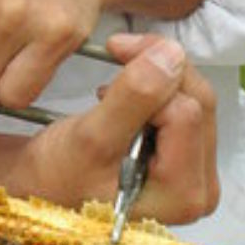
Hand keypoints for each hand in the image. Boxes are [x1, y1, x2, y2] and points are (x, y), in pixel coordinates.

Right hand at [10, 32, 218, 226]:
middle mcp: (200, 189)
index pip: (186, 111)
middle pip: (199, 102)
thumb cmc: (57, 179)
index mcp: (182, 193)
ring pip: (195, 99)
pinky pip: (186, 108)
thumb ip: (133, 97)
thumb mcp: (89, 137)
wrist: (44, 192)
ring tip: (114, 87)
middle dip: (159, 69)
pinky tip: (126, 98)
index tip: (114, 54)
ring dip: (156, 77)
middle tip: (118, 51)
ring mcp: (197, 176)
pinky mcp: (188, 162)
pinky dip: (157, 90)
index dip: (151, 76)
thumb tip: (170, 55)